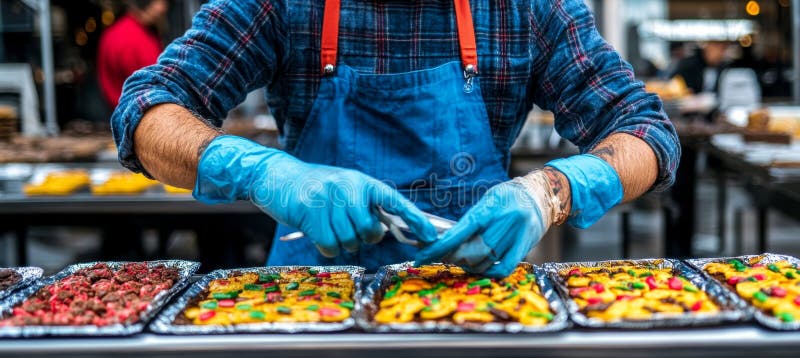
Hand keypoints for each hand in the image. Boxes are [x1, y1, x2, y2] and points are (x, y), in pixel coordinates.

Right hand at [194, 135, 436, 256]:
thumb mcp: (343, 189)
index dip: (415, 220)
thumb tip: (386, 232)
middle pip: (370, 231)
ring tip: (328, 226)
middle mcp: (349, 187)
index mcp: (362, 181)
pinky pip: (329, 246)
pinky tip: (317, 232)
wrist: (275, 176)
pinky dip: (326, 247)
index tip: (431, 237)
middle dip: (362, 238)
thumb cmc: (314, 188)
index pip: (395, 202)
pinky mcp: (310, 213)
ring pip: (350, 241)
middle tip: (346, 227)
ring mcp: (329, 199)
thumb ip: (364, 206)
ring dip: (341, 242)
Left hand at [414, 180, 548, 277]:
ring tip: (460, 258)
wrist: (541, 194)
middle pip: (471, 251)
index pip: (460, 232)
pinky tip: (480, 266)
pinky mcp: (526, 247)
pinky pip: (504, 268)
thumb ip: (471, 219)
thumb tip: (447, 239)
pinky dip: (488, 271)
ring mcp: (516, 237)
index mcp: (491, 208)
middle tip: (441, 255)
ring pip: (484, 261)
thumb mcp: (487, 200)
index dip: (440, 246)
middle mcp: (504, 223)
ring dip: (467, 264)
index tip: (423, 255)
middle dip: (452, 256)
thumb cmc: (509, 196)